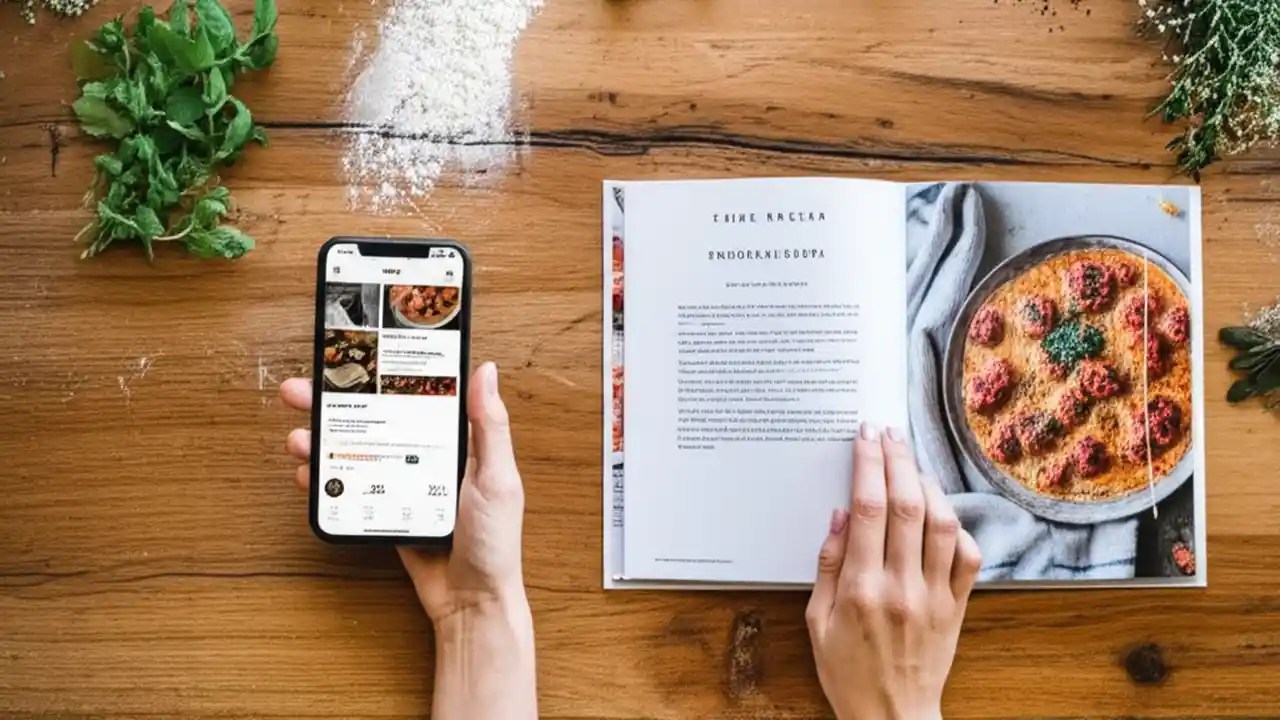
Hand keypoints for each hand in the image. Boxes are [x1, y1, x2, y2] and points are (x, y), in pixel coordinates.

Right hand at [280, 362, 535, 719]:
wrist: (472, 602)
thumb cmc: (495, 543)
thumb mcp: (497, 479)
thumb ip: (489, 427)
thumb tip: (486, 371)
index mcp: (456, 443)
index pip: (415, 397)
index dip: (381, 376)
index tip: (352, 358)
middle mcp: (426, 457)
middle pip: (374, 420)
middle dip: (335, 404)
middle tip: (300, 391)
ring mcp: (403, 484)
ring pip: (355, 452)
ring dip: (323, 441)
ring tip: (299, 437)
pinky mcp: (386, 512)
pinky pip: (352, 490)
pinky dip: (326, 481)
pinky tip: (308, 476)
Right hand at [806, 424, 981, 719]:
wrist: (892, 718)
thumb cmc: (847, 672)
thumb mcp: (816, 621)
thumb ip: (828, 565)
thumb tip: (840, 515)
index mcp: (861, 588)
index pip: (868, 508)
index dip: (867, 464)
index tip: (865, 437)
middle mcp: (901, 587)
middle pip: (907, 505)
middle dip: (896, 459)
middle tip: (888, 432)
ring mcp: (934, 596)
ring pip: (941, 522)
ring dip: (928, 483)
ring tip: (911, 463)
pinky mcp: (957, 606)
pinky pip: (966, 555)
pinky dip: (956, 525)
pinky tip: (940, 511)